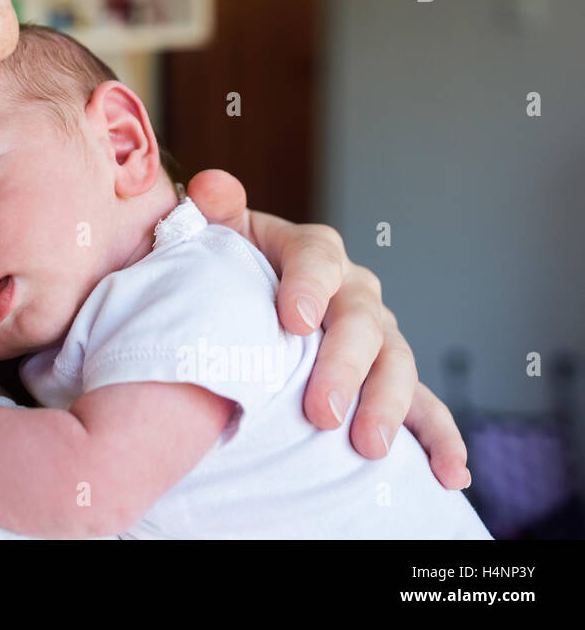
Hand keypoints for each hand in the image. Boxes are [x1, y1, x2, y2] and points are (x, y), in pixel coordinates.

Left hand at [186, 169, 470, 489]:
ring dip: (387, 407)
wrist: (240, 308)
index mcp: (312, 252)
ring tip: (365, 447)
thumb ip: (213, 213)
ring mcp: (379, 336)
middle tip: (322, 412)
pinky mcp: (389, 378)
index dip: (308, 286)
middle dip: (344, 367)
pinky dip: (440, 440)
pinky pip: (425, 408)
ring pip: (396, 364)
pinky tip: (450, 474)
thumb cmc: (226, 274)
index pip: (317, 259)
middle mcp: (354, 291)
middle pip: (361, 321)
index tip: (292, 321)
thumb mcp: (215, 240)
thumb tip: (209, 185)